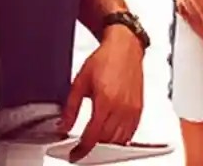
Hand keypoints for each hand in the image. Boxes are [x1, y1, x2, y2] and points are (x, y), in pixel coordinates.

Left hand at [59, 26, 144, 161]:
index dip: (82, 149)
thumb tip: (63, 125)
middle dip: (93, 148)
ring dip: (106, 145)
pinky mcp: (139, 109)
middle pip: (107, 141)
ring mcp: (132, 110)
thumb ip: (71, 107)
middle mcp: (121, 108)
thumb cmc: (105, 59)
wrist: (124, 48)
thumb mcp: (80, 82)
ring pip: (120, 140)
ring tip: (95, 142)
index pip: (93, 135)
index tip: (74, 154)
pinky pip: (131, 133)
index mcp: (105, 100)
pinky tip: (111, 137)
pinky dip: (120, 139)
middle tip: (81, 148)